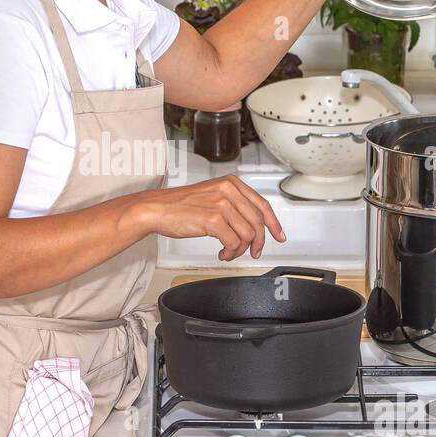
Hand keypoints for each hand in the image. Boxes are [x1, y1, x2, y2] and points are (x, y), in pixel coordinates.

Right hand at [128, 175, 285, 260]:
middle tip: (254, 252)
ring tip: (229, 252)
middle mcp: (228, 190)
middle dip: (258, 242)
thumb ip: (232, 205)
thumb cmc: (179, 206)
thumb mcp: (211, 196)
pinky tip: (222, 253)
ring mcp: (221, 204)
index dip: (274, 223)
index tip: (279, 235)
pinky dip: (231, 252)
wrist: (156, 209)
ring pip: (247, 234)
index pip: (262, 204)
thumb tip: (250, 225)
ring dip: (240, 249)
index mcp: (231, 183)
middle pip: (258, 222)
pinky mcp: (213, 220)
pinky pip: (233, 242)